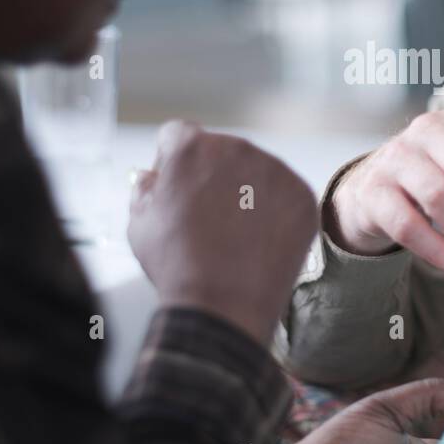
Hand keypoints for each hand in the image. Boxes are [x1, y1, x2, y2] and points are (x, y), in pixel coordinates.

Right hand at [127, 121, 317, 345]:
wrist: (223, 308)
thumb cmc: (177, 267)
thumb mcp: (140, 223)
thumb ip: (145, 188)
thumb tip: (152, 175)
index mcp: (190, 147)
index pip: (179, 135)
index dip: (173, 163)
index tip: (178, 191)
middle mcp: (235, 147)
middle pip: (221, 152)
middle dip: (213, 177)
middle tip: (209, 222)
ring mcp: (274, 169)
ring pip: (257, 172)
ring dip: (247, 193)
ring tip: (235, 238)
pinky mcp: (302, 195)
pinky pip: (286, 195)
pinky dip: (276, 214)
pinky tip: (260, 243)